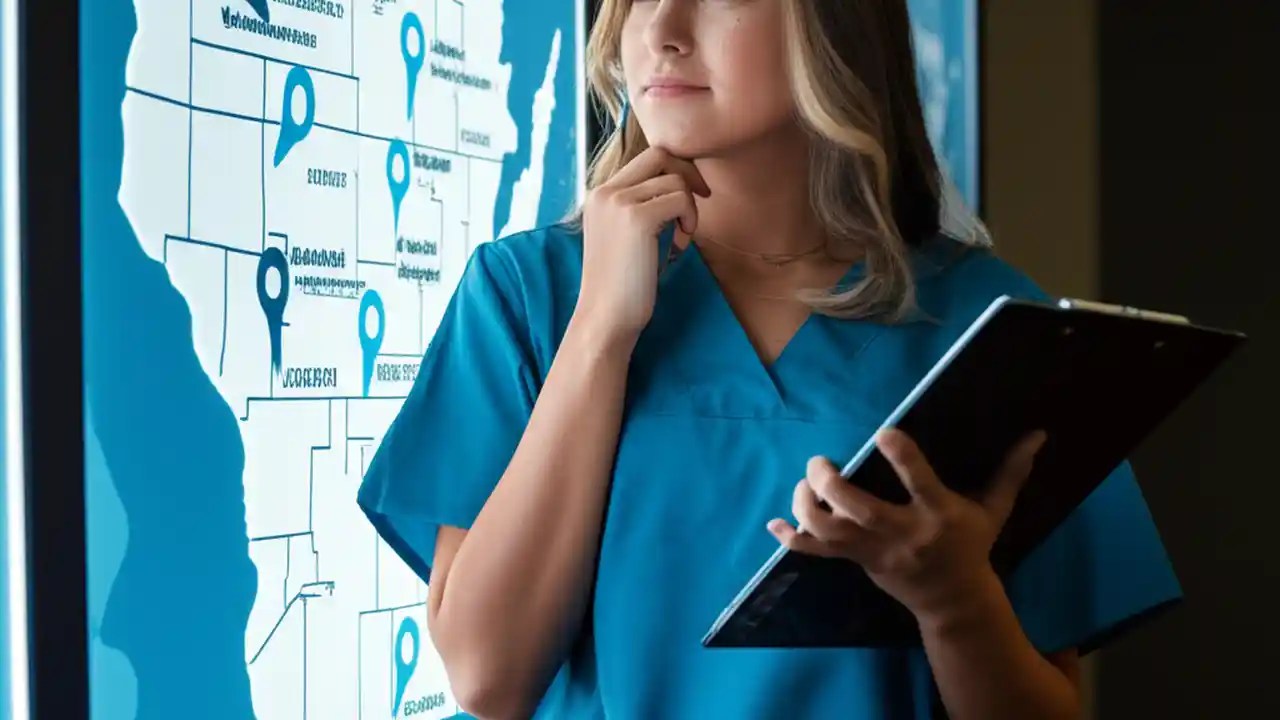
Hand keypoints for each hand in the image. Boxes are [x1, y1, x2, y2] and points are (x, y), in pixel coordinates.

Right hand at [576, 147, 709, 340]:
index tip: (690, 197)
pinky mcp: (636, 218)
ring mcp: (618, 202)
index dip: (674, 172)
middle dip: (688, 174)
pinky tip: (680, 245)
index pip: (646, 159)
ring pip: (674, 180)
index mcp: (599, 195)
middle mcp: (604, 192)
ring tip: (681, 238)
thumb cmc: (622, 285)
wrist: (605, 317)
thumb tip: (679, 186)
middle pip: (659, 154)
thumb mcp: (626, 236)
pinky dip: (688, 219)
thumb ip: (641, 208)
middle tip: (702, 200)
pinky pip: (680, 200)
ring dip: (688, 207)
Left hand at [768, 427, 1047, 624]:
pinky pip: (817, 552)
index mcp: (938, 514)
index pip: (919, 483)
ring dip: (806, 505)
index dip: (901, 457)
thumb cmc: (971, 547)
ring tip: (804, 483)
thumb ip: (1010, 471)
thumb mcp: (994, 510)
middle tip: (821, 461)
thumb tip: (1038, 433)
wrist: (954, 602)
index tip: (885, 432)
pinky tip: (773, 523)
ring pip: (829, 530)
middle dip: (830, 482)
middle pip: (857, 509)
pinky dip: (791, 539)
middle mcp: (902, 532)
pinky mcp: (857, 561)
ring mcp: (875, 550)